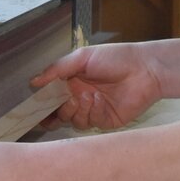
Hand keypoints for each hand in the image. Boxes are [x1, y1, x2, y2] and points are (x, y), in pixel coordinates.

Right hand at [32, 44, 163, 129]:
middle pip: (59, 114)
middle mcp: (80, 98)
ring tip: (88, 96)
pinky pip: (91, 123)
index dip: (43, 105)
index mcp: (72, 82)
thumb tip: (33, 82)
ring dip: (77, 110)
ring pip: (73, 121)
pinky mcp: (106, 120)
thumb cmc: (116, 58)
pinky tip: (100, 100)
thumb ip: (57, 69)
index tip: (36, 106)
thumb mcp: (83, 57)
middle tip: (68, 98)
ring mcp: (93, 111)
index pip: (51, 99)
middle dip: (59, 109)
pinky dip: (93, 112)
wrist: (145, 69)